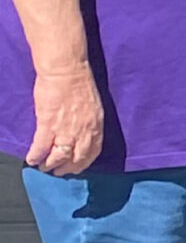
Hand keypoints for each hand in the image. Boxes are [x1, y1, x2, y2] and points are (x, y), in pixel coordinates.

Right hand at [27, 63, 103, 178]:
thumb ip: (90, 122)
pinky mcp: (48, 124)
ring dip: (50, 164)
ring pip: (59, 156)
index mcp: (96, 125)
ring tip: (44, 166)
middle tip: (59, 172)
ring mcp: (66, 129)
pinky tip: (31, 159)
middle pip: (77, 158)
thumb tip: (84, 132)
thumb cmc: (80, 83)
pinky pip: (41, 147)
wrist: (66, 71)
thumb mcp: (94, 106)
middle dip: (67, 168)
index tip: (77, 167)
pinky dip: (36, 155)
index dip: (84, 162)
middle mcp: (84, 131)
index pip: (93, 152)